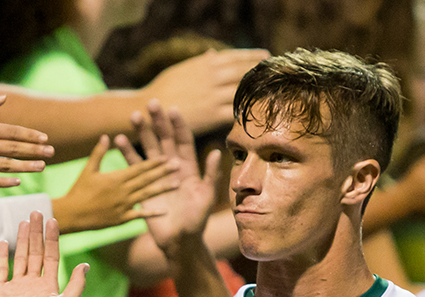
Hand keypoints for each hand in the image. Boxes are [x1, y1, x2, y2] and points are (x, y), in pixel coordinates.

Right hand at [0, 95, 53, 187]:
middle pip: (13, 149)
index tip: (45, 139)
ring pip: (6, 166)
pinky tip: (18, 181)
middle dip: (35, 151)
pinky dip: (5, 181)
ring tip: (42, 167)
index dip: (30, 136)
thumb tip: (4, 98)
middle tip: (52, 152)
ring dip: (26, 166)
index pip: (12, 132)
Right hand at [0, 212, 87, 296]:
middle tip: (35, 213)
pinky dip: (2, 256)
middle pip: (35, 252)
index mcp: (48, 285)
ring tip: (23, 222)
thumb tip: (85, 265)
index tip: (52, 221)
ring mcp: (15, 287)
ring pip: (20, 257)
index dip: (52, 238)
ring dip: (22, 240)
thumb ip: (76, 283)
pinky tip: (3, 242)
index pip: (51, 256)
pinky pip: (1, 270)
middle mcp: (32, 284)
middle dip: (36, 233)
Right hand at [52, 135, 180, 233]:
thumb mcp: (87, 170)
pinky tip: (164, 210)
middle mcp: (122, 191)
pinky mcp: (121, 219)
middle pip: (146, 179)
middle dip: (163, 172)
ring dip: (162, 189)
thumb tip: (106, 135)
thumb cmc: (78, 191)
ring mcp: (123, 205)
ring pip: (146, 195)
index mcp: (116, 178)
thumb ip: (98, 153)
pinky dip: (151, 213)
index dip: (153, 162)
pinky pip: (139, 215)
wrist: (71, 215)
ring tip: (177, 184)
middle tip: (178, 165)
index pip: (138, 168)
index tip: (166, 156)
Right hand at [116, 101, 220, 254]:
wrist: (179, 241)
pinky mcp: (142, 187)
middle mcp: (171, 168)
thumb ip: (211, 175)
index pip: (183, 141)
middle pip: (163, 140)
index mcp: (188, 168)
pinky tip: (118, 140)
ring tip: (132, 117)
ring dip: (140, 133)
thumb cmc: (196, 221)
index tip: (172, 109)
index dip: (178, 126)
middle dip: (157, 122)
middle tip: (150, 104)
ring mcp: (155, 177)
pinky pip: (133, 168)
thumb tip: (217, 151)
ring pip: (147, 149)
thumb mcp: (207, 197)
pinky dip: (126, 153)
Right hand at [141, 49, 267, 133]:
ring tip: (271, 89)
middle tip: (275, 71)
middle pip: (244, 72)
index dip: (252, 55)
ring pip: (243, 90)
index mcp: (206, 65)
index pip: (235, 56)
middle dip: (260, 71)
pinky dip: (247, 109)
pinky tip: (257, 109)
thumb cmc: (163, 90)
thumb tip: (212, 54)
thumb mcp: (181, 70)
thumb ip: (199, 63)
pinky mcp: (212, 115)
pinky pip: (236, 110)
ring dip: (258, 90)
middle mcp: (212, 78)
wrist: (149, 109)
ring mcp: (214, 96)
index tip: (265, 55)